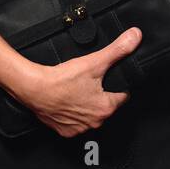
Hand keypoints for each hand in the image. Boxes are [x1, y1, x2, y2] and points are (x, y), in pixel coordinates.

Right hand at [19, 27, 142, 138]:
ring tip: (77, 91)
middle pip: (105, 106)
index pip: (122, 96)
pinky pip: (75, 123)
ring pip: (90, 115)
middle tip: (89, 82)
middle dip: (100, 95)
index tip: (107, 80)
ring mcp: (79, 129)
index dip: (116, 85)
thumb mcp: (94, 61)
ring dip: (86, 105)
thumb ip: (118, 50)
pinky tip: (67, 101)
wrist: (34, 88)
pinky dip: (72, 114)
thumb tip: (135, 37)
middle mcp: (95, 123)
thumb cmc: (62, 79)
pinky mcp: (65, 132)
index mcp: (106, 108)